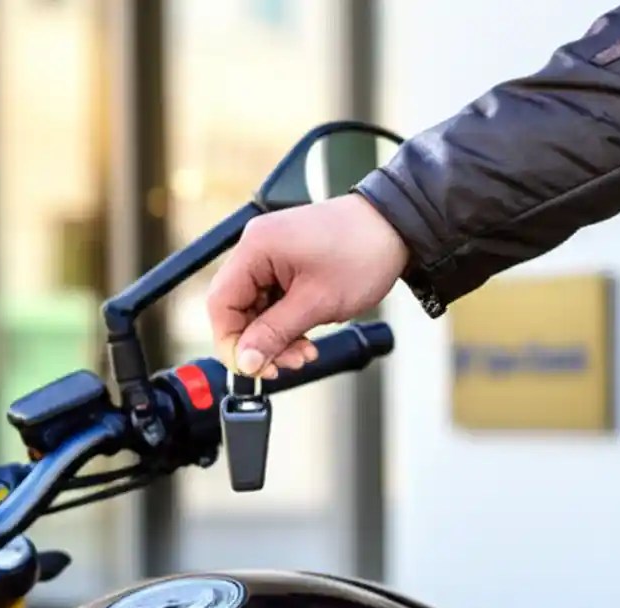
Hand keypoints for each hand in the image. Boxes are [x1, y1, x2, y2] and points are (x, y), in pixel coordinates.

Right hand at [207, 194, 407, 378]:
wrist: (398, 228)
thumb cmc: (362, 252)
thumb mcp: (316, 303)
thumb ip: (274, 334)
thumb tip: (245, 361)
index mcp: (256, 248)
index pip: (221, 303)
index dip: (230, 341)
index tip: (250, 366)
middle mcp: (257, 247)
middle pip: (236, 307)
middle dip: (258, 342)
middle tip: (284, 365)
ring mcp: (272, 253)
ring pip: (257, 308)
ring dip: (275, 336)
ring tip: (304, 352)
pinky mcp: (287, 261)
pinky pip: (273, 300)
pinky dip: (286, 323)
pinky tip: (305, 337)